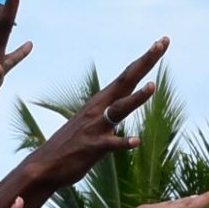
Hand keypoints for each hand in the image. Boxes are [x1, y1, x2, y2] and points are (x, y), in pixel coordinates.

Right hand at [23, 37, 166, 186]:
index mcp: (102, 101)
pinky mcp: (93, 148)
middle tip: (162, 43)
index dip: (145, 59)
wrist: (46, 165)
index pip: (128, 75)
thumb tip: (123, 101)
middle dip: (145, 62)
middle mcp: (100, 109)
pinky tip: (136, 141)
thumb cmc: (73, 144)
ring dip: (136, 98)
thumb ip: (110, 110)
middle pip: (126, 81)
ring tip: (153, 86)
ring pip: (119, 109)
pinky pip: (111, 144)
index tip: (162, 42)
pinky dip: (123, 142)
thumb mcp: (95, 121)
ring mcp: (96, 127)